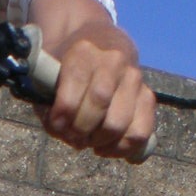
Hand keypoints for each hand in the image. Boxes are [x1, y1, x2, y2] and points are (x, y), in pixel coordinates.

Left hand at [41, 31, 156, 161]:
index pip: (73, 94)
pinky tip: (107, 146)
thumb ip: (49, 109)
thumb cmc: (65, 73)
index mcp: (83, 53)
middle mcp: (113, 61)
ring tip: (89, 140)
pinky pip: (140, 132)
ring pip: (118, 124)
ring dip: (99, 142)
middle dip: (81, 131)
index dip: (63, 117)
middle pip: (98, 106)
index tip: (57, 126)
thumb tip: (65, 133)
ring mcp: (134, 78)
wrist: (97, 47)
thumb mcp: (48, 81)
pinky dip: (121, 148)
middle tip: (73, 135)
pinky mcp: (147, 96)